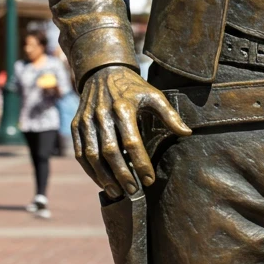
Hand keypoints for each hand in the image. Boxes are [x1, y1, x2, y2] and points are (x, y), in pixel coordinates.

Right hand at [73, 64, 190, 197]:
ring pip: (92, 155)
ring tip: (117, 191)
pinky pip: (80, 153)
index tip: (149, 180)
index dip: (141, 163)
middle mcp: (102, 114)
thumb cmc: (132, 87)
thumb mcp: (153, 95)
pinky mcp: (76, 125)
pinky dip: (89, 170)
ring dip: (104, 177)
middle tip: (133, 191)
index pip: (132, 142)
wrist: (103, 71)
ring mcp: (87, 120)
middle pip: (110, 152)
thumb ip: (169, 114)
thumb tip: (187, 133)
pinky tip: (101, 181)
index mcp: (123, 108)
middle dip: (122, 175)